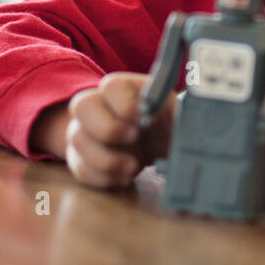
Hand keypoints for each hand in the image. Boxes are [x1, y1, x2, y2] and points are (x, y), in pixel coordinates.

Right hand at [64, 72, 174, 187]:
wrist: (157, 145)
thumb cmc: (166, 123)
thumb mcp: (177, 115)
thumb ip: (179, 112)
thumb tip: (188, 116)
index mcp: (123, 89)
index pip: (111, 86)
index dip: (124, 103)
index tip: (144, 117)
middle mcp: (98, 105)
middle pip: (81, 106)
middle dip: (108, 128)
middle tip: (135, 138)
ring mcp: (85, 131)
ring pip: (77, 140)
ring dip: (106, 159)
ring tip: (133, 167)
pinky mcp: (82, 158)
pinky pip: (79, 168)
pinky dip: (102, 178)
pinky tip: (124, 178)